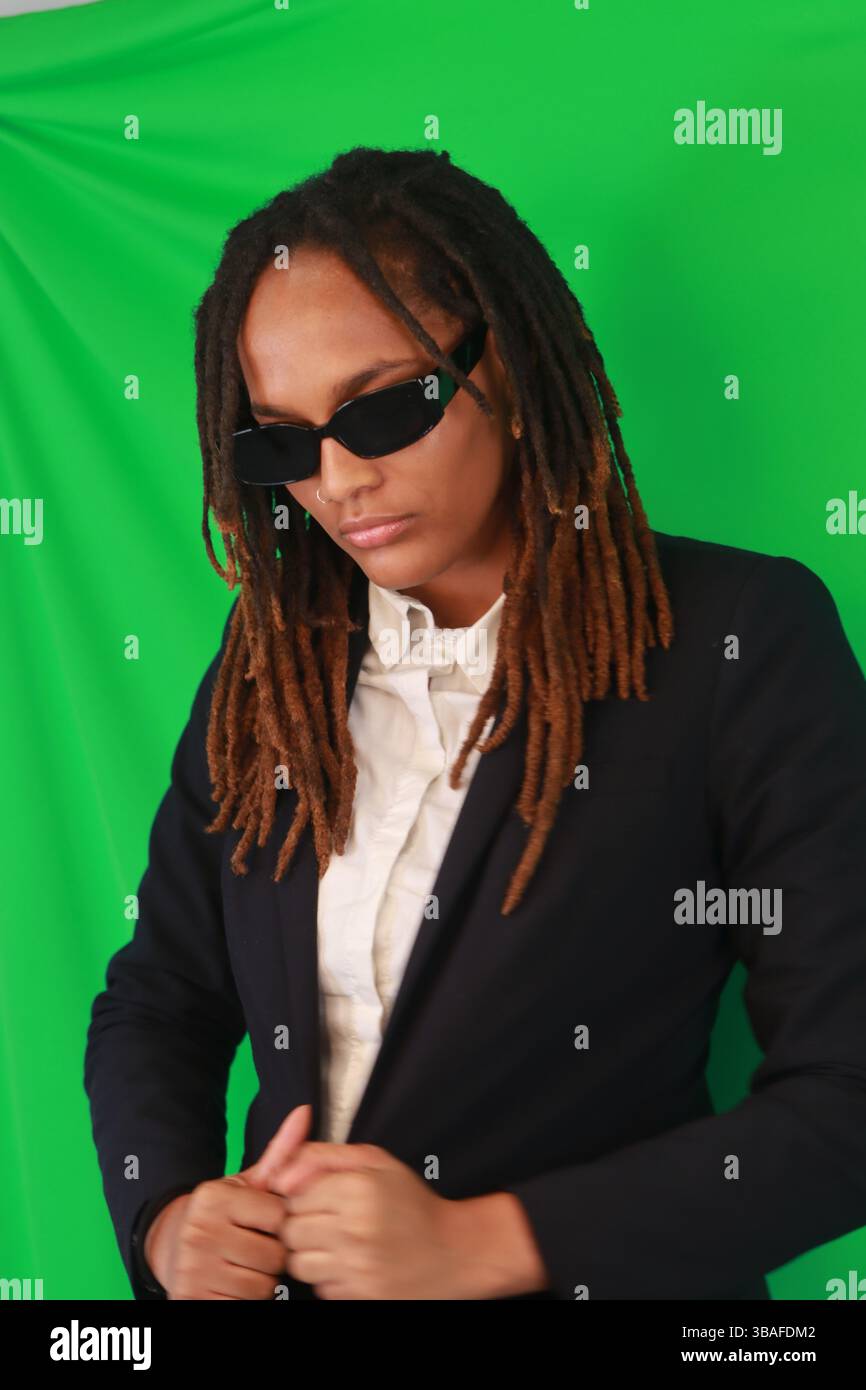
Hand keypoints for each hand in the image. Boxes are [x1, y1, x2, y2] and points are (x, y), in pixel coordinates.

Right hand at [144, 1104, 312, 1298]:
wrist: (172, 1249)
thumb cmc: (220, 1216)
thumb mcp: (245, 1183)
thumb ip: (278, 1153)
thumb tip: (304, 1112)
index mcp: (214, 1199)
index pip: (279, 1218)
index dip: (278, 1223)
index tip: (261, 1221)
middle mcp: (199, 1232)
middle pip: (274, 1256)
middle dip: (271, 1255)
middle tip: (252, 1245)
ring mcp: (193, 1269)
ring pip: (263, 1286)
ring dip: (260, 1280)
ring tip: (242, 1265)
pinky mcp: (192, 1299)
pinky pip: (245, 1305)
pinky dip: (245, 1299)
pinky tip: (231, 1283)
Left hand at [266, 1141, 549, 1299]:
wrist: (454, 1251)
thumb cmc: (414, 1204)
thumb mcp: (377, 1162)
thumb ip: (325, 1156)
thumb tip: (283, 1174)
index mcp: (359, 1189)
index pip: (294, 1193)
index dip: (301, 1195)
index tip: (315, 1197)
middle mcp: (355, 1229)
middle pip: (290, 1230)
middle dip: (300, 1224)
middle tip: (322, 1221)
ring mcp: (356, 1267)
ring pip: (298, 1263)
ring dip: (309, 1253)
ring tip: (332, 1243)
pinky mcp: (359, 1296)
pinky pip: (319, 1287)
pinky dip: (328, 1277)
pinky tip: (348, 1263)